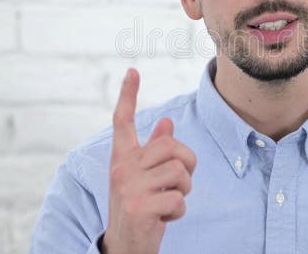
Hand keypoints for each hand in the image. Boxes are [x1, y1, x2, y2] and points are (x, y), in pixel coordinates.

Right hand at [102, 69, 196, 253]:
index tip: (133, 71)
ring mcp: (128, 188)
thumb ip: (154, 152)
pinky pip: (179, 198)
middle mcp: (121, 169)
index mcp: (122, 159)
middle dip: (186, 165)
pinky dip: (178, 212)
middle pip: (171, 147)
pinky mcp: (139, 207)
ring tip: (166, 203)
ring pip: (180, 172)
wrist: (124, 249)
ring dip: (183, 191)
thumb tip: (166, 123)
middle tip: (177, 184)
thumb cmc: (139, 210)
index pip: (122, 122)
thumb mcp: (144, 179)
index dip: (128, 95)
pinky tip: (162, 219)